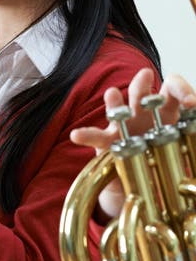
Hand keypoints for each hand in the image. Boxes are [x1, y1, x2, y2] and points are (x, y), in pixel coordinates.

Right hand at [70, 68, 195, 219]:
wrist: (143, 183)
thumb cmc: (167, 158)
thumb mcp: (186, 144)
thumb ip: (195, 134)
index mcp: (168, 110)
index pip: (173, 88)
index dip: (182, 91)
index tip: (191, 104)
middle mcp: (145, 113)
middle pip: (143, 92)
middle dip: (143, 84)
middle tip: (147, 77)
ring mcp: (125, 126)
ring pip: (119, 108)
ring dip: (115, 99)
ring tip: (112, 94)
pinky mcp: (108, 143)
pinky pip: (96, 137)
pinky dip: (86, 135)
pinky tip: (77, 135)